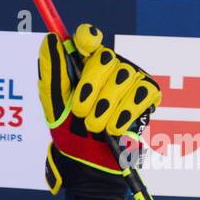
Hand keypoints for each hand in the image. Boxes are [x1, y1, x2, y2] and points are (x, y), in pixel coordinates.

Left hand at [37, 23, 161, 199]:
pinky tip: (115, 127)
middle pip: (105, 57)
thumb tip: (51, 39)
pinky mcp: (149, 94)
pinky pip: (141, 93)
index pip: (88, 37)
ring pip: (123, 76)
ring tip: (95, 126)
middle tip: (81, 112)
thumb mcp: (53, 103)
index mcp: (84, 64)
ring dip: (104, 107)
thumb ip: (51, 71)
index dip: (87, 38)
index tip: (84, 47)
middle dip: (90, 88)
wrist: (87, 161)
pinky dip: (125, 113)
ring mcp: (131, 78)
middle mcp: (109, 66)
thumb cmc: (69, 130)